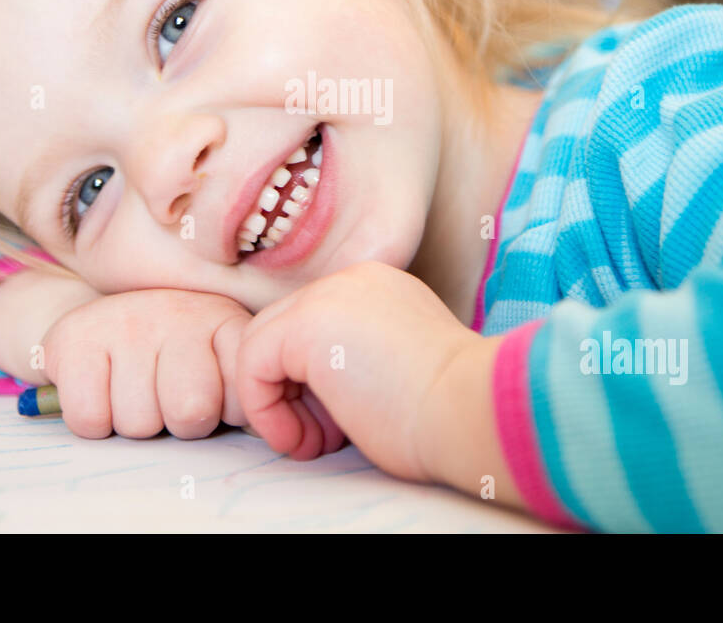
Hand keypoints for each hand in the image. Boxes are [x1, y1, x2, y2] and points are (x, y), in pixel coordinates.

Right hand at [41, 289, 249, 439]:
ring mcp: (127, 321)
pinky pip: (90, 419)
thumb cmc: (169, 358)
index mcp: (223, 320)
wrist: (98, 320)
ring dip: (135, 423)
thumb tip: (265, 433)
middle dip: (179, 424)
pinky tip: (100, 391)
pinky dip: (94, 421)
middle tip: (166, 400)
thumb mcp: (217, 363)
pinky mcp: (76, 337)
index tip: (214, 401)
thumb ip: (242, 393)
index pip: (242, 396)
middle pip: (191, 411)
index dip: (225, 415)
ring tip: (133, 392)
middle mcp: (179, 312)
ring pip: (139, 422)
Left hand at [235, 261, 486, 481]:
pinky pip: (251, 365)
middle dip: (289, 395)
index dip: (310, 387)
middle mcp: (351, 279)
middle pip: (280, 334)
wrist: (472, 412)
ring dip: (275, 407)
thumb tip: (311, 386)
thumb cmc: (448, 412)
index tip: (338, 427)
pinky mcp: (305, 323)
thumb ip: (353, 361)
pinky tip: (302, 440)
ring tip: (315, 444)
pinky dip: (265, 412)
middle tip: (321, 439)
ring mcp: (327, 294)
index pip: (311, 329)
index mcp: (378, 288)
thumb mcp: (394, 370)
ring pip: (258, 347)